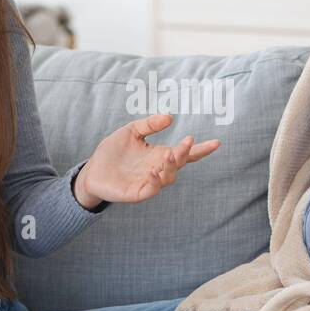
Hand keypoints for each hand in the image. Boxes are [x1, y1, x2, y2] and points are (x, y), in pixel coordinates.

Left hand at [74, 114, 220, 206]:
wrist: (92, 170)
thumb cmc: (112, 152)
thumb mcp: (131, 132)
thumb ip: (149, 125)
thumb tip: (170, 117)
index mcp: (160, 155)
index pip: (185, 153)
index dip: (201, 149)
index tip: (217, 142)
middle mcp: (159, 169)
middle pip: (180, 163)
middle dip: (186, 153)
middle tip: (188, 141)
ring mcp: (150, 182)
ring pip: (169, 178)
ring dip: (172, 166)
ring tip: (169, 155)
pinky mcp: (138, 193)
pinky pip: (152, 189)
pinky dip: (156, 180)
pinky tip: (154, 170)